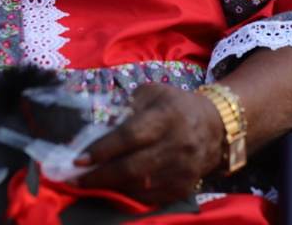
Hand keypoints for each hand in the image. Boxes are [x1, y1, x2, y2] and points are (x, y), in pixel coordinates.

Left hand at [75, 84, 222, 205]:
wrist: (215, 126)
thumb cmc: (174, 105)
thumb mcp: (151, 93)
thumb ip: (124, 107)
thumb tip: (93, 126)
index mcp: (166, 116)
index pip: (130, 136)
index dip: (103, 149)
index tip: (79, 160)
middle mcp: (177, 144)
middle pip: (133, 167)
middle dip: (100, 176)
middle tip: (76, 179)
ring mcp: (183, 169)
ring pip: (141, 186)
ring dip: (111, 188)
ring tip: (89, 185)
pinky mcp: (185, 186)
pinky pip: (152, 198)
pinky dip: (129, 195)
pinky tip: (114, 189)